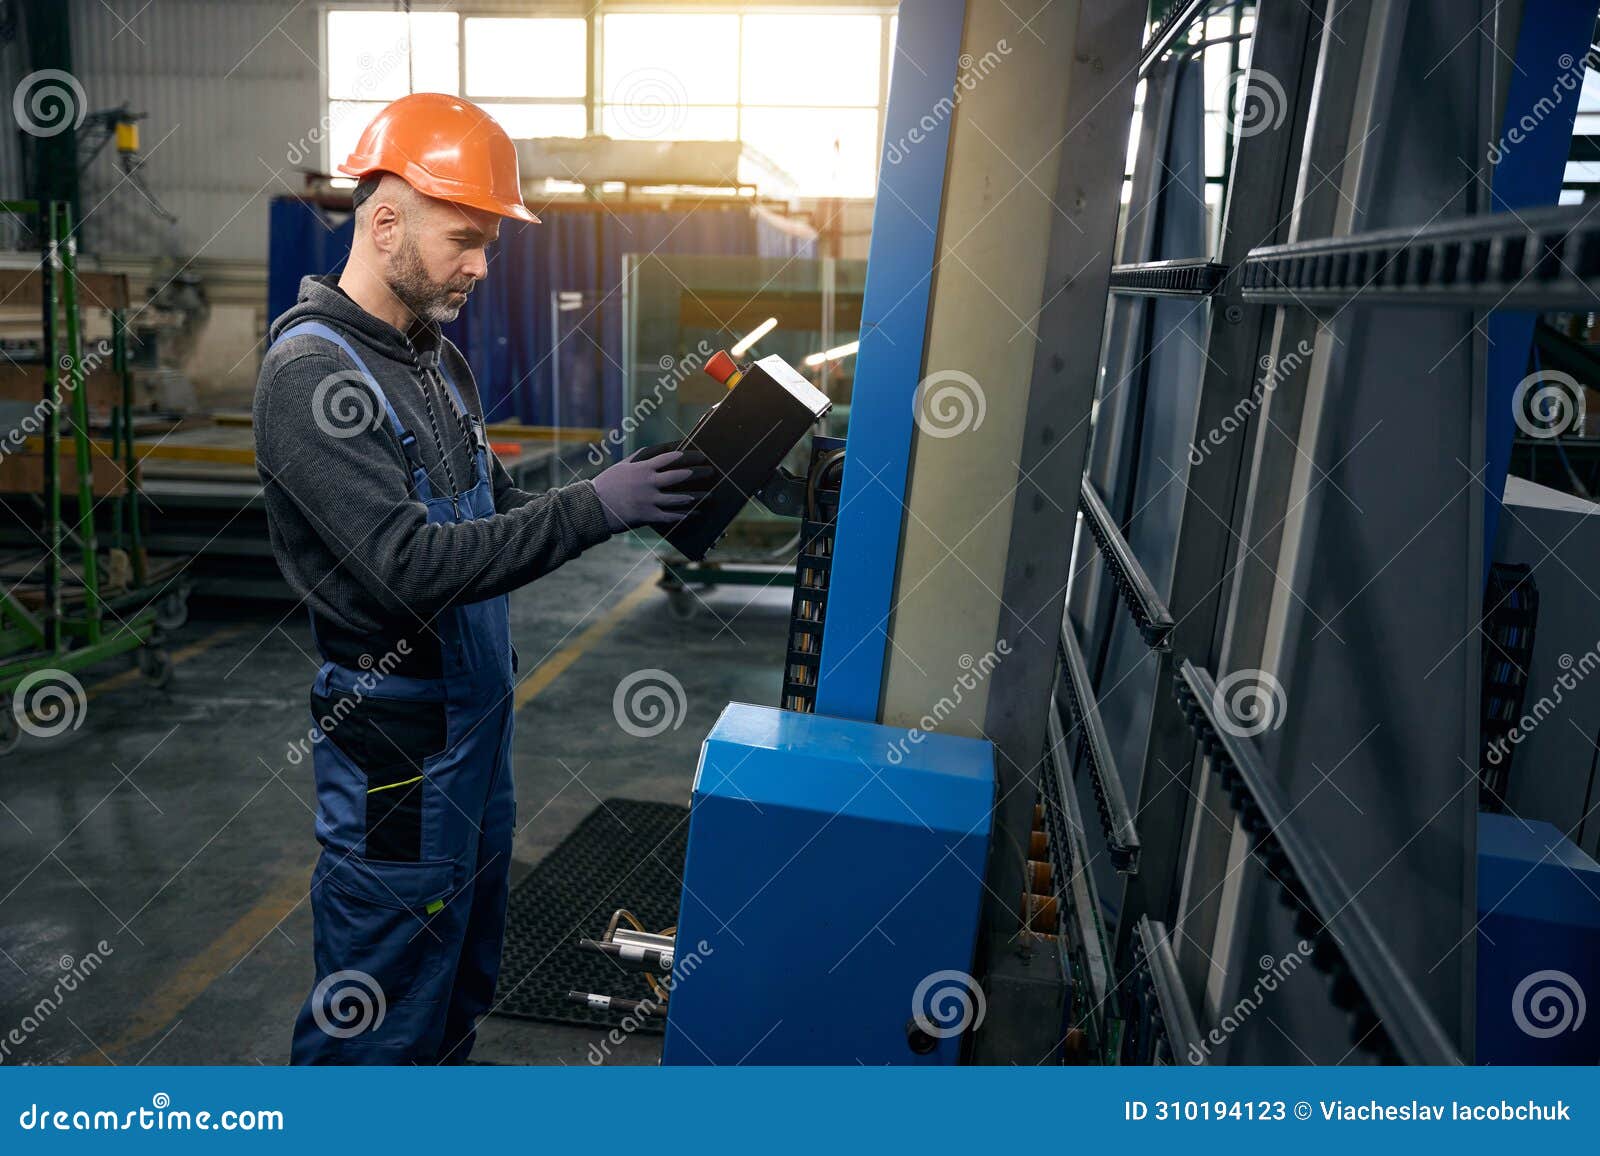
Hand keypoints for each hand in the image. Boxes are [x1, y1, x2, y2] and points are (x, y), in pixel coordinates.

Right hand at [591, 444, 714, 532]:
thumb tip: (656, 449)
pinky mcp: (648, 516)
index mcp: (642, 468)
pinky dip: (686, 515)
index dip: (688, 456)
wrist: (593, 507)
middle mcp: (648, 483)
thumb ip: (639, 457)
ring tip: (710, 495)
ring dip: (697, 497)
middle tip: (710, 471)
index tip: (701, 455)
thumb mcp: (622, 466)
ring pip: (679, 498)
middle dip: (698, 473)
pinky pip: (671, 516)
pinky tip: (697, 513)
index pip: (670, 458)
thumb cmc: (607, 484)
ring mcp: (649, 500)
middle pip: (679, 476)